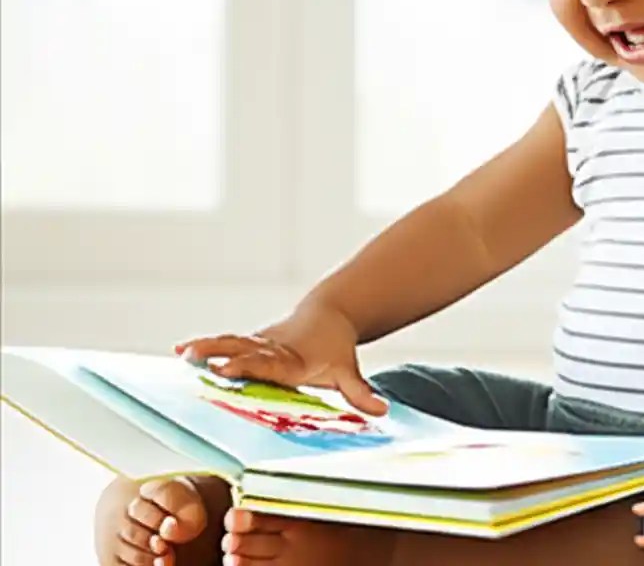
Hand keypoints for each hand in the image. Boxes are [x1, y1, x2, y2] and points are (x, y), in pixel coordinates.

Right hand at [174, 301, 387, 415]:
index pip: (268, 365)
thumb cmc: (336, 349)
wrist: (330, 314)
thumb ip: (359, 392)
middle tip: (198, 361)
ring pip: (231, 342)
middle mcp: (272, 349)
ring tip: (182, 354)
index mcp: (292, 360)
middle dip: (222, 355)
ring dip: (207, 347)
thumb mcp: (347, 370)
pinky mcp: (250, 342)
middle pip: (245, 350)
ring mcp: (258, 343)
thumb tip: (382, 410)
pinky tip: (180, 353)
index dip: (248, 367)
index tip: (228, 369)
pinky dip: (205, 347)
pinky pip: (226, 344)